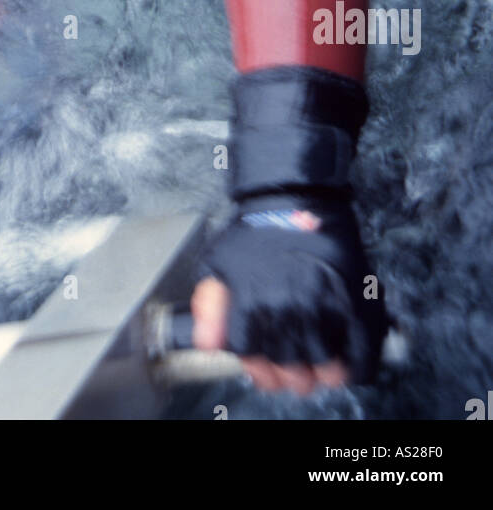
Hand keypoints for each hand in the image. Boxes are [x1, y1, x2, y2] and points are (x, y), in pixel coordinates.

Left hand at [191, 198, 386, 392]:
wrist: (296, 196)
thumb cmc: (257, 229)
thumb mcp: (220, 261)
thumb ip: (209, 306)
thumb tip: (208, 343)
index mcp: (252, 304)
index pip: (252, 357)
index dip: (256, 364)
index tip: (262, 364)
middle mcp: (289, 310)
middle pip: (289, 368)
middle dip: (287, 372)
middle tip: (291, 367)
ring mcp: (326, 307)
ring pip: (324, 367)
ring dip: (319, 371)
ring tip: (316, 363)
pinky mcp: (357, 302)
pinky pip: (361, 354)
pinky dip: (354, 366)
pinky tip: (344, 360)